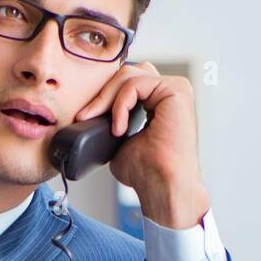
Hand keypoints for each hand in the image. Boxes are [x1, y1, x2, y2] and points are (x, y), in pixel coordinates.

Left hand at [71, 61, 210, 228]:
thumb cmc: (147, 174)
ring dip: (108, 99)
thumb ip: (111, 122)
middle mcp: (170, 90)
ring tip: (106, 126)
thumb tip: (89, 118)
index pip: (126, 82)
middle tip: (85, 116)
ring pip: (129, 75)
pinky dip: (121, 104)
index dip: (103, 95)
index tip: (84, 117)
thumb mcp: (120, 142)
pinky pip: (136, 84)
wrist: (163, 188)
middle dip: (102, 93)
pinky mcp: (176, 90)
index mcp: (160, 100)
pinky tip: (120, 128)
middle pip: (127, 72)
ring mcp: (176, 88)